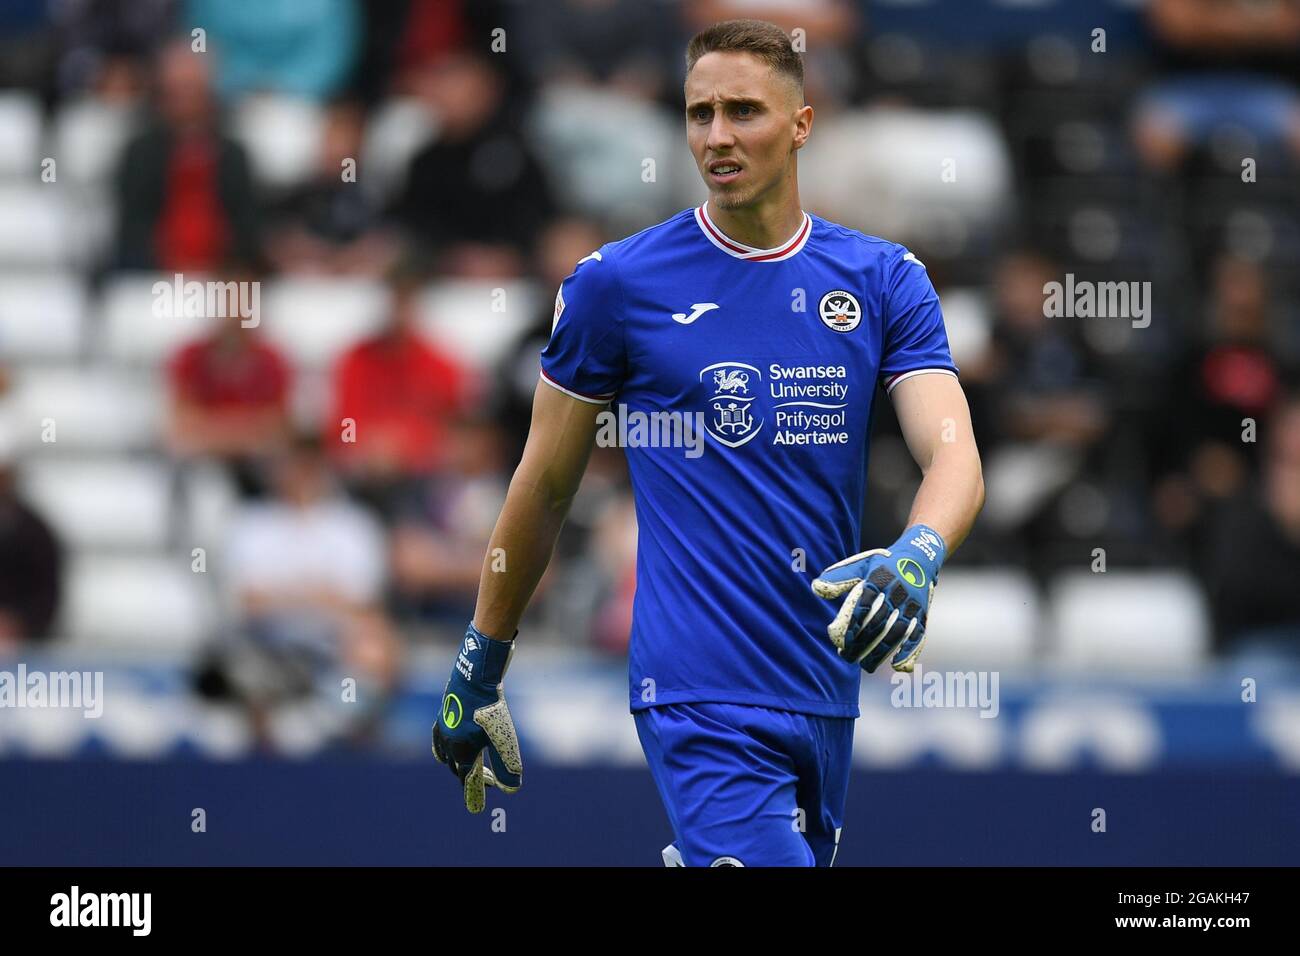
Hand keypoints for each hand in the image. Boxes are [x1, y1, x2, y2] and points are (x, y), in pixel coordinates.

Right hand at [432, 622, 522, 812]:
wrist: (475, 673)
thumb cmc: (490, 706)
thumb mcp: (503, 738)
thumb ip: (506, 765)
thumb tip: (512, 790)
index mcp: (460, 752)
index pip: (467, 780)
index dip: (474, 794)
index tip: (478, 809)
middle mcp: (447, 742)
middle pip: (457, 768)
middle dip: (471, 777)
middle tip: (487, 782)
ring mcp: (443, 726)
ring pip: (445, 753)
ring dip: (457, 763)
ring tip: (466, 766)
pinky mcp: (444, 711)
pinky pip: (440, 736)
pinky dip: (445, 746)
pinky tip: (452, 741)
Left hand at [811, 524, 945, 672]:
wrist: (920, 556)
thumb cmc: (882, 564)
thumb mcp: (860, 563)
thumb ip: (838, 577)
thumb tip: (816, 589)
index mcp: (877, 580)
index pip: (861, 606)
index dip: (849, 625)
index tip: (837, 640)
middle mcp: (895, 593)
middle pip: (877, 623)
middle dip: (861, 643)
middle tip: (846, 656)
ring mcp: (911, 605)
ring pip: (896, 633)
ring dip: (881, 652)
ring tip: (866, 666)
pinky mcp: (922, 615)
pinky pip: (918, 635)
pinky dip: (910, 651)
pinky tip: (898, 666)